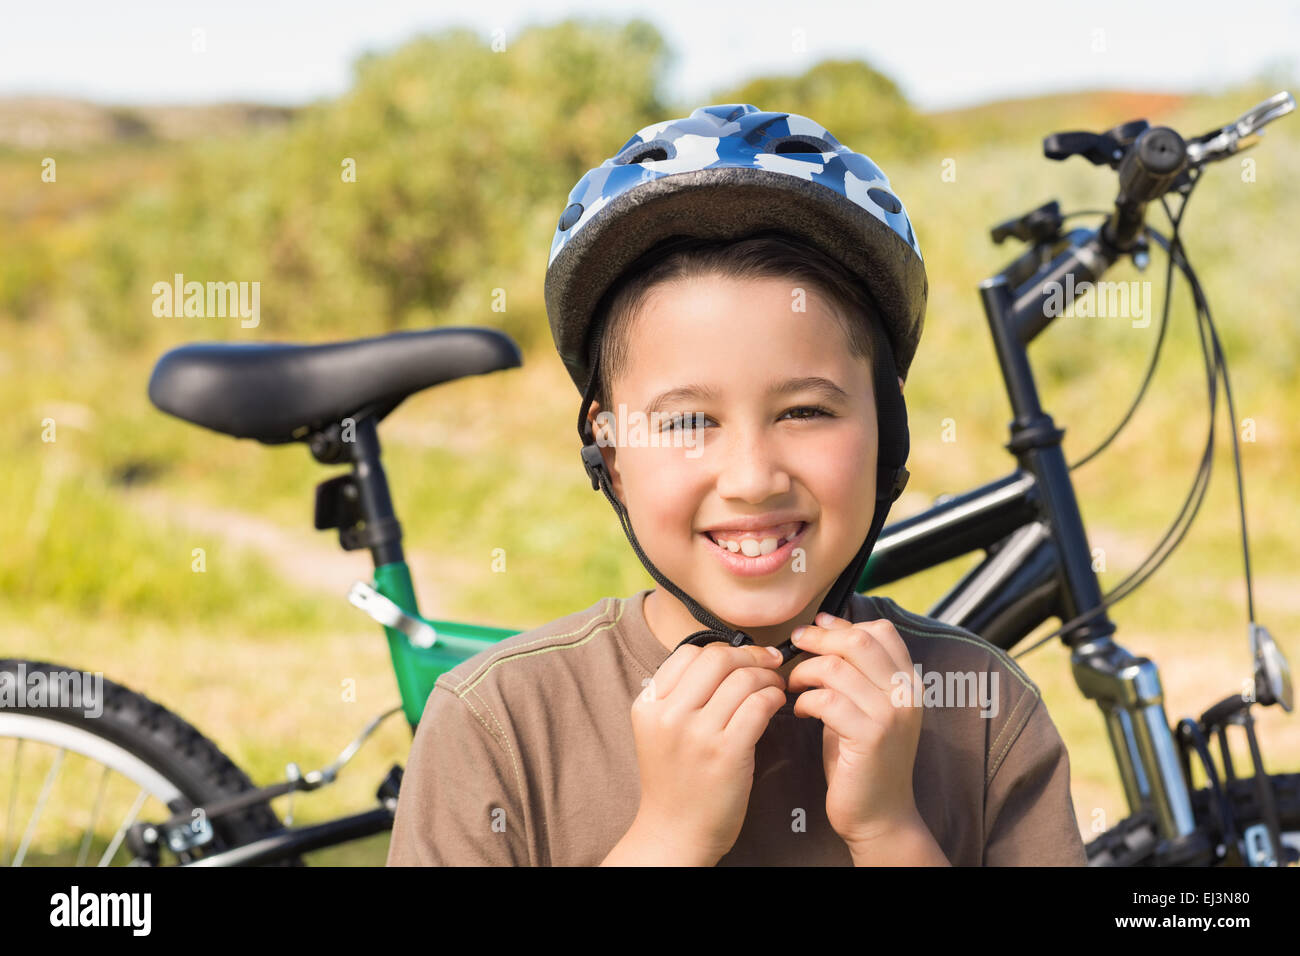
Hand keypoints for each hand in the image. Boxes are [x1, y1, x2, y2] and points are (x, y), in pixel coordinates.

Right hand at [625, 641, 787, 864]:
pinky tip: (777, 704)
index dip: (723, 649)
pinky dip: (774, 697)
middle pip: (717, 658)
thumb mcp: (658, 731)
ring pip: (743, 679)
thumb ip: (679, 696)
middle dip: (751, 655)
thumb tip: (725, 659)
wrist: (675, 833)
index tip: (743, 657)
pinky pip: (759, 705)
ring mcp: (697, 734)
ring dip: (768, 677)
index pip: (689, 653)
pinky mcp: (726, 753)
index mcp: (648, 704)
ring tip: (775, 686)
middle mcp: (669, 715)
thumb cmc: (675, 781)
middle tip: (769, 662)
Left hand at [787, 612, 924, 849]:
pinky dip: (806, 700)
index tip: (816, 626)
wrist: (879, 815)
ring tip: (793, 685)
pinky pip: (828, 700)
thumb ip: (854, 672)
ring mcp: (891, 716)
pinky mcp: (870, 738)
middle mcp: (906, 694)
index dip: (843, 623)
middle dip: (820, 638)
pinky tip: (800, 710)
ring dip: (805, 671)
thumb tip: (825, 627)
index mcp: (909, 683)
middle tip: (796, 645)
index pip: (882, 630)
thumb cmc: (862, 759)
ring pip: (838, 668)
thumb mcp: (865, 706)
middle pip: (860, 640)